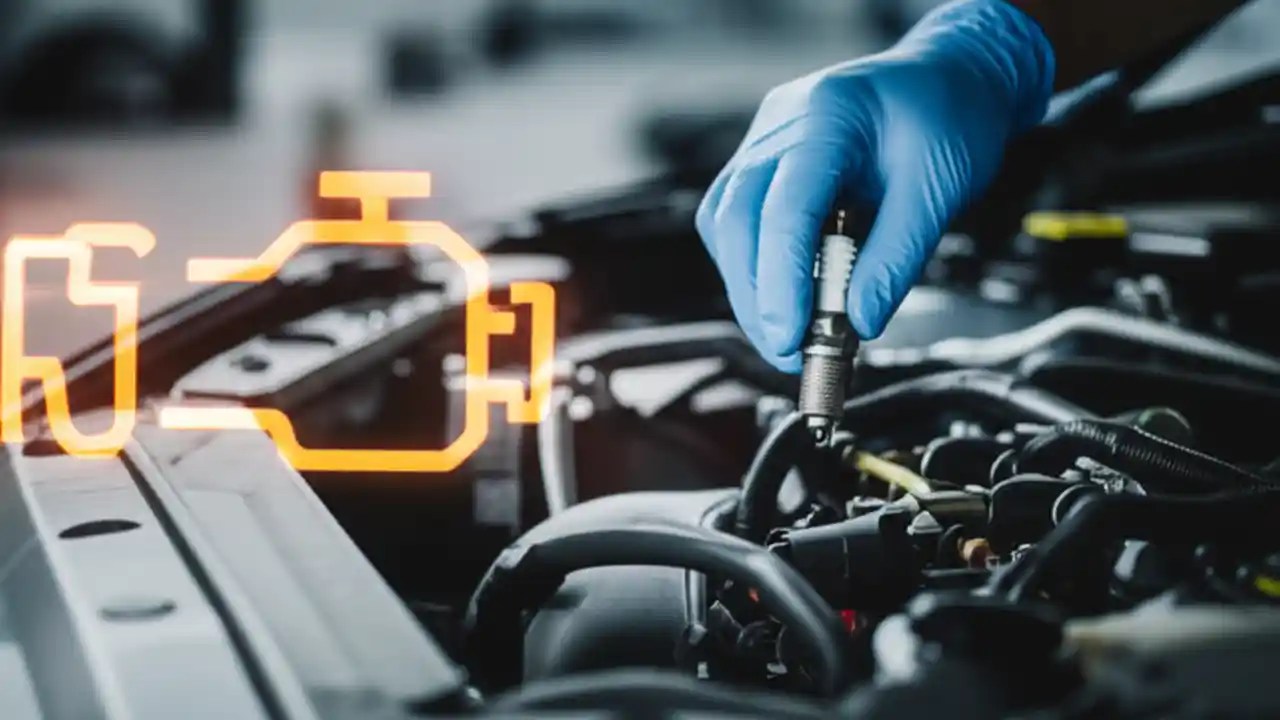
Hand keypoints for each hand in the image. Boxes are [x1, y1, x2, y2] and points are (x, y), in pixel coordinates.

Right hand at [695, 0, 1053, 371]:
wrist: (952, 77)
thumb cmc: (950, 118)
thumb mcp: (939, 190)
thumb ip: (896, 259)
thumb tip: (860, 323)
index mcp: (827, 118)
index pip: (783, 211)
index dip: (780, 283)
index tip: (791, 339)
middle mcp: (780, 125)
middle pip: (735, 221)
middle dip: (755, 296)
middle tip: (788, 352)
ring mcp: (764, 141)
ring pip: (725, 224)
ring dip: (749, 286)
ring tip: (789, 333)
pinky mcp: (764, 163)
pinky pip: (737, 220)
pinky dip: (756, 264)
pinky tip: (787, 292)